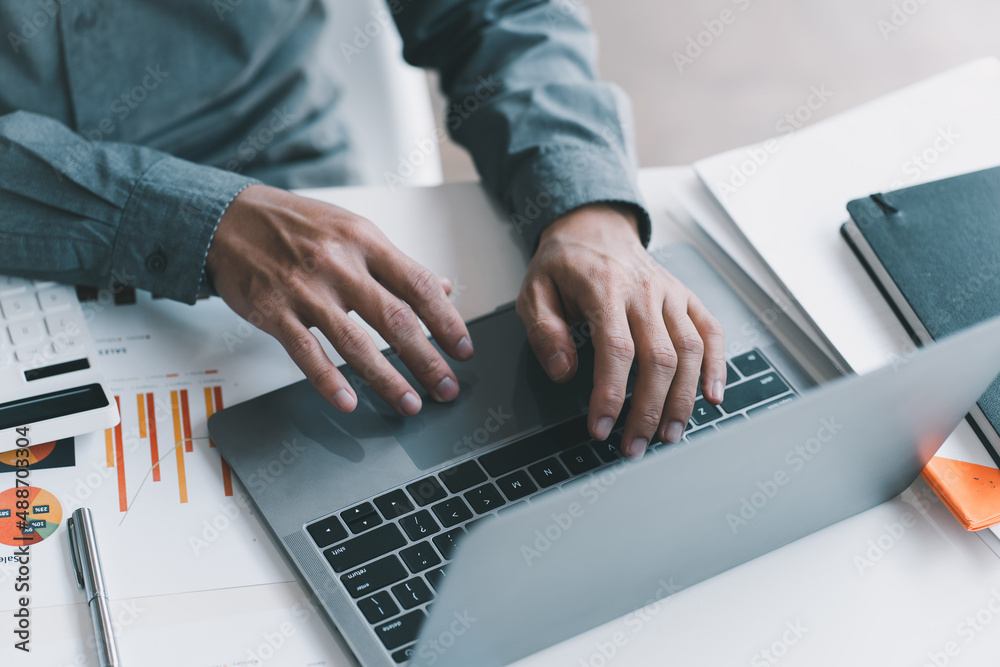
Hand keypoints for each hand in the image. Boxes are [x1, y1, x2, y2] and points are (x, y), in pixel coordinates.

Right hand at [206, 184, 473, 415]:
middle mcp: (340, 265)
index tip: (464, 349)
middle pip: (395, 319)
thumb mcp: (353, 230)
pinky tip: (348, 401)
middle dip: (427, 360)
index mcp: (366, 242)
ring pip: (355, 343)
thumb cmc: (295, 225)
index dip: (447, 322)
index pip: (419, 286)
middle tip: (446, 388)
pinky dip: (328, 380)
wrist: (227, 218)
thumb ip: (397, 263)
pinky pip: (306, 352)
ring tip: (410, 403)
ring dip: (387, 379)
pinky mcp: (274, 311)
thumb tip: (442, 288)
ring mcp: (306, 290)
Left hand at [516, 203, 725, 458]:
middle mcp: (644, 291)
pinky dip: (718, 367)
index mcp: (604, 288)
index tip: (601, 428)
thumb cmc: (564, 264)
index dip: (610, 394)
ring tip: (669, 435)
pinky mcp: (687, 298)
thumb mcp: (534, 291)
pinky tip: (713, 398)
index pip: (616, 349)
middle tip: (634, 446)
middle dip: (647, 409)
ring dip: (683, 399)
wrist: (595, 226)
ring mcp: (670, 295)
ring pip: (690, 351)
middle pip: (658, 358)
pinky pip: (711, 333)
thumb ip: (544, 331)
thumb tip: (564, 372)